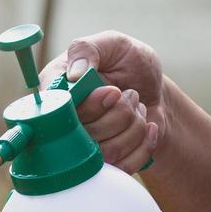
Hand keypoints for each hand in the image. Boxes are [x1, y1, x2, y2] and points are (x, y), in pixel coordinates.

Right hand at [37, 31, 167, 173]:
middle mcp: (63, 123)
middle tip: (128, 93)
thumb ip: (88, 49)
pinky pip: (123, 167)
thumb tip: (74, 75)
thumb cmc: (129, 62)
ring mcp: (83, 147)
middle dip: (119, 113)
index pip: (57, 113)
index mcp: (56, 91)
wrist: (154, 89)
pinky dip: (143, 145)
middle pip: (83, 138)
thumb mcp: (112, 43)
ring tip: (136, 107)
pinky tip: (146, 125)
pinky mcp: (105, 163)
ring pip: (107, 153)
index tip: (113, 91)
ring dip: (133, 126)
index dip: (89, 107)